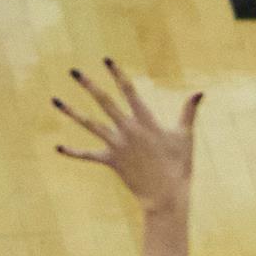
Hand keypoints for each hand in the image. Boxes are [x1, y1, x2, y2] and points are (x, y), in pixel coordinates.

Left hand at [55, 59, 202, 216]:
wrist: (166, 195)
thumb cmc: (179, 165)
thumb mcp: (185, 136)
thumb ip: (188, 112)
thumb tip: (200, 92)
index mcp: (146, 122)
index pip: (129, 92)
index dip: (118, 74)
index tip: (107, 60)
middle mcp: (128, 130)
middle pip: (104, 102)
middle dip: (89, 85)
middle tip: (74, 71)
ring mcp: (117, 146)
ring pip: (90, 125)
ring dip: (72, 112)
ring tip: (55, 100)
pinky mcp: (111, 161)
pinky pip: (88, 155)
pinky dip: (73, 152)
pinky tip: (58, 147)